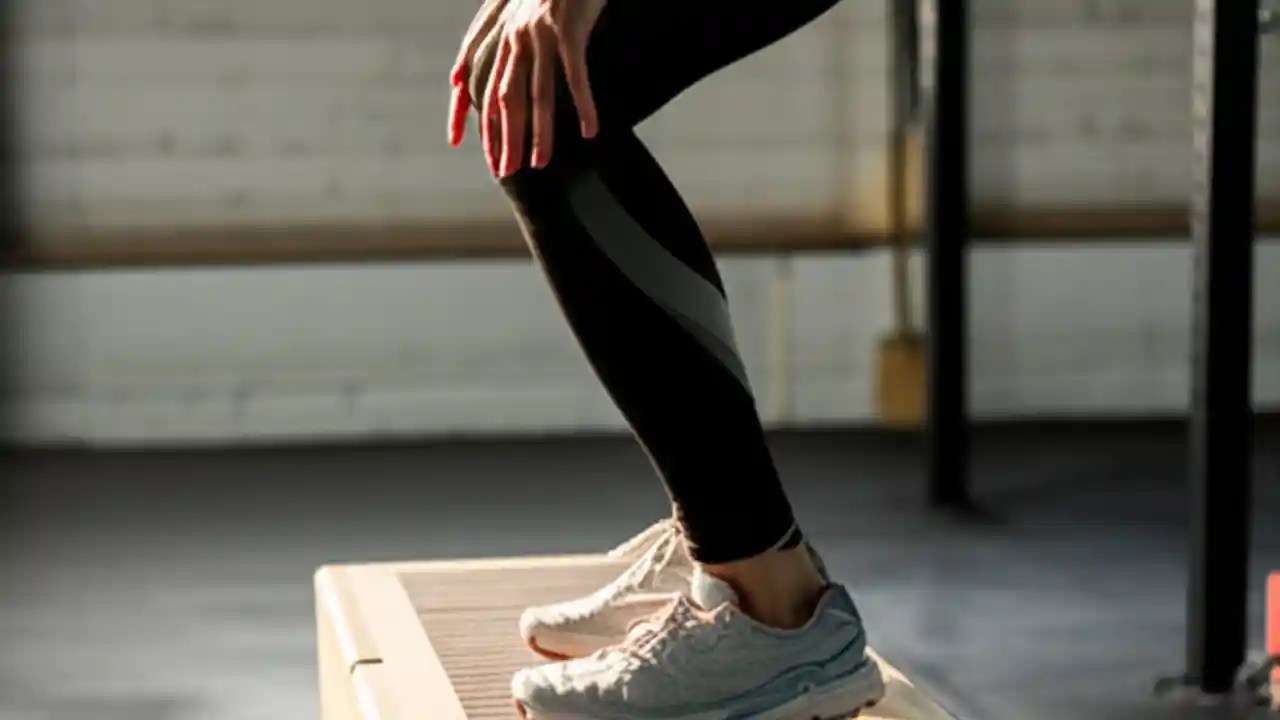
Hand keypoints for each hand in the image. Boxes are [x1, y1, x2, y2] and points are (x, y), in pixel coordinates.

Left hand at [448, 0, 605, 177]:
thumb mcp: (529, 10)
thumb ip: (516, 38)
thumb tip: (504, 72)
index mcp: (505, 35)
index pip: (485, 89)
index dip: (483, 126)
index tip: (488, 156)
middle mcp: (516, 36)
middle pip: (505, 99)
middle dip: (504, 139)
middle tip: (506, 172)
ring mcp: (541, 33)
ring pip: (537, 94)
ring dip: (539, 133)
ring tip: (540, 164)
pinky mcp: (568, 27)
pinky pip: (575, 76)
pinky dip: (584, 105)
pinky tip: (591, 130)